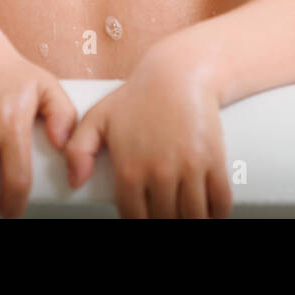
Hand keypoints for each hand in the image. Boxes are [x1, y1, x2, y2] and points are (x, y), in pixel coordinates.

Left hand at [63, 50, 232, 217]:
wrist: (178, 73)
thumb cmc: (139, 96)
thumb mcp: (98, 118)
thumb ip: (77, 149)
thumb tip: (74, 181)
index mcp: (128, 169)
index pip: (135, 218)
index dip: (141, 221)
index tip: (147, 215)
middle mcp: (158, 173)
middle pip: (166, 220)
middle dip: (167, 220)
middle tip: (168, 212)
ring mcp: (188, 167)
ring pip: (194, 217)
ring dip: (193, 219)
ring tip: (189, 214)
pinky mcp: (214, 159)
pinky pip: (220, 201)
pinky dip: (218, 213)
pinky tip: (212, 212)